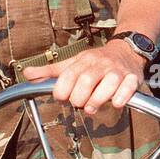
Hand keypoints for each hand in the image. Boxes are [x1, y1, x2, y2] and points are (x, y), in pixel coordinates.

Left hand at [21, 39, 147, 115]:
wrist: (126, 50)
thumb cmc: (96, 61)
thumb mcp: (73, 62)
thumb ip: (51, 71)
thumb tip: (27, 74)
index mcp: (84, 60)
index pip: (69, 74)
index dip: (61, 90)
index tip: (61, 98)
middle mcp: (100, 64)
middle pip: (86, 81)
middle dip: (79, 98)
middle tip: (78, 104)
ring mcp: (117, 71)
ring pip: (108, 84)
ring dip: (97, 100)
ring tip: (92, 108)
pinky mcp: (132, 78)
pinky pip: (128, 87)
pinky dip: (121, 98)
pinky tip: (115, 103)